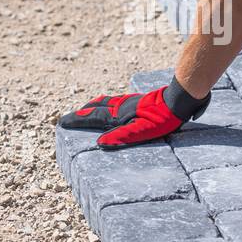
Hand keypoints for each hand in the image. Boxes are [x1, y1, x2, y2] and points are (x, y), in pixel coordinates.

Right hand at [59, 77, 209, 148]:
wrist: (178, 99)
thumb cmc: (163, 119)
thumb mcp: (142, 131)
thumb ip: (121, 136)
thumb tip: (100, 142)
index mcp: (119, 115)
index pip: (93, 117)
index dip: (78, 120)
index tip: (62, 122)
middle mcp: (121, 106)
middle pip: (96, 108)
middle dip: (82, 113)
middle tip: (70, 116)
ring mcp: (129, 101)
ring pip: (106, 102)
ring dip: (93, 106)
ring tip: (86, 107)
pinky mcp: (139, 99)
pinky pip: (116, 100)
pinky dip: (107, 102)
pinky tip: (113, 104)